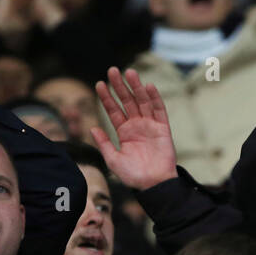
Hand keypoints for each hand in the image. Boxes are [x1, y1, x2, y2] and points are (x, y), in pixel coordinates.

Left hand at [90, 67, 178, 189]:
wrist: (153, 184)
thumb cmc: (133, 175)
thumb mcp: (113, 160)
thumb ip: (104, 144)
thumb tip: (92, 128)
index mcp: (124, 132)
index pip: (114, 110)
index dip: (107, 97)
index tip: (99, 84)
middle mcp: (136, 126)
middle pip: (127, 101)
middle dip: (120, 86)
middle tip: (113, 70)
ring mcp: (150, 126)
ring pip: (142, 102)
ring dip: (136, 87)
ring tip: (129, 72)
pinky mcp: (163, 129)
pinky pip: (159, 110)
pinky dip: (155, 98)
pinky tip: (149, 86)